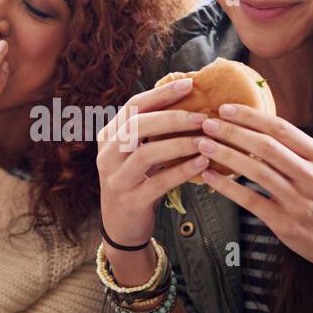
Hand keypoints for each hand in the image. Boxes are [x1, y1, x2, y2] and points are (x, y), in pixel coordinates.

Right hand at [96, 76, 208, 249]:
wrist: (121, 227)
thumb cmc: (136, 182)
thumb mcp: (135, 153)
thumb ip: (151, 131)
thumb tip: (188, 99)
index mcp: (109, 136)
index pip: (133, 106)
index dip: (161, 94)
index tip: (189, 84)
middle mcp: (107, 155)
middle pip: (138, 126)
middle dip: (173, 118)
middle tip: (203, 117)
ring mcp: (116, 179)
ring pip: (146, 153)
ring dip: (179, 144)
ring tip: (205, 140)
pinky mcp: (131, 201)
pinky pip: (159, 182)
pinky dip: (182, 171)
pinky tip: (202, 163)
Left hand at [193, 102, 312, 308]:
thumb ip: (297, 150)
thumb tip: (257, 126)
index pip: (281, 129)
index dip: (250, 117)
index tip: (225, 108)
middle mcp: (312, 176)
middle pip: (266, 146)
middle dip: (232, 132)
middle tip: (207, 123)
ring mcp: (299, 201)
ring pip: (256, 171)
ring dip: (226, 155)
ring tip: (204, 145)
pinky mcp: (286, 223)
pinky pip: (251, 200)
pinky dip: (227, 188)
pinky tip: (210, 177)